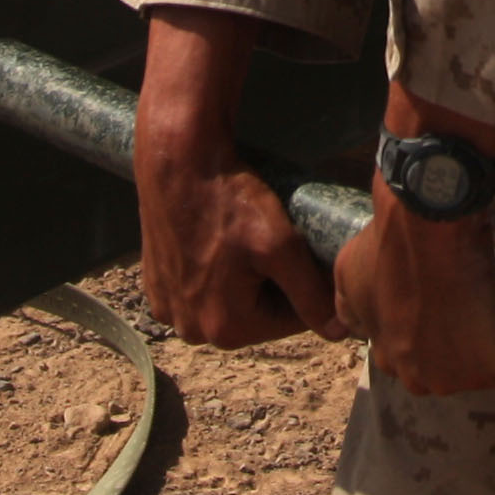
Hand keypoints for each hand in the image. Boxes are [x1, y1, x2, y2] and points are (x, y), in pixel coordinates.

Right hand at [133, 8, 335, 349]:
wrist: (176, 161)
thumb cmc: (229, 200)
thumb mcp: (281, 247)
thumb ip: (312, 296)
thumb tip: (338, 332)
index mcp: (226, 328)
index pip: (292, 320)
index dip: (310, 288)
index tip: (312, 257)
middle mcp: (191, 330)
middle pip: (257, 314)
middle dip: (274, 284)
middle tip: (276, 242)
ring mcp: (169, 309)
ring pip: (228, 302)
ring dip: (243, 279)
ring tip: (246, 239)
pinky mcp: (155, 287)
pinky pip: (197, 291)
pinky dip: (211, 272)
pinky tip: (217, 242)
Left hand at [336, 85, 494, 394]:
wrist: (427, 228)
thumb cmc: (391, 240)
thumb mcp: (352, 270)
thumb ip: (346, 295)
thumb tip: (343, 315)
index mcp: (385, 353)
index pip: (416, 353)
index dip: (440, 320)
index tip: (456, 290)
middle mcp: (414, 375)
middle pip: (453, 361)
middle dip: (471, 326)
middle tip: (486, 286)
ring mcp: (454, 378)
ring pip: (487, 360)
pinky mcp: (492, 370)